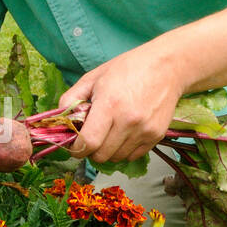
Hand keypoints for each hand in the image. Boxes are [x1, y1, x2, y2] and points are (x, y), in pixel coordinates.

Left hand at [59, 46, 184, 164]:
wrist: (167, 67)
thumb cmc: (128, 69)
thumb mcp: (93, 77)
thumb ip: (71, 99)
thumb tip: (58, 119)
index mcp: (109, 104)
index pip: (88, 143)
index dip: (76, 149)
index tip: (74, 145)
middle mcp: (128, 121)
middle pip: (100, 155)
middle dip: (91, 150)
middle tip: (92, 136)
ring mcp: (144, 130)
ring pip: (116, 158)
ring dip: (108, 150)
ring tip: (110, 131)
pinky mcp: (156, 136)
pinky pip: (132, 156)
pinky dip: (124, 150)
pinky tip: (124, 132)